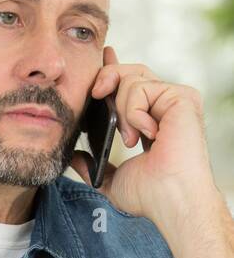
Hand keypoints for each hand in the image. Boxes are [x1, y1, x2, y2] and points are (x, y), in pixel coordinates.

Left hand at [70, 45, 215, 228]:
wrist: (170, 200)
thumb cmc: (150, 196)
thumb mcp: (112, 180)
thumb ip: (94, 168)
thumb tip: (75, 159)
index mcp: (151, 120)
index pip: (131, 85)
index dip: (114, 70)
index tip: (102, 57)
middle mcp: (165, 106)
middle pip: (132, 72)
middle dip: (108, 76)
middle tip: (95, 94)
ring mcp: (175, 100)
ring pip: (133, 79)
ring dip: (122, 109)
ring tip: (131, 139)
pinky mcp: (182, 97)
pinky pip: (143, 88)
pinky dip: (134, 111)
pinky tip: (144, 134)